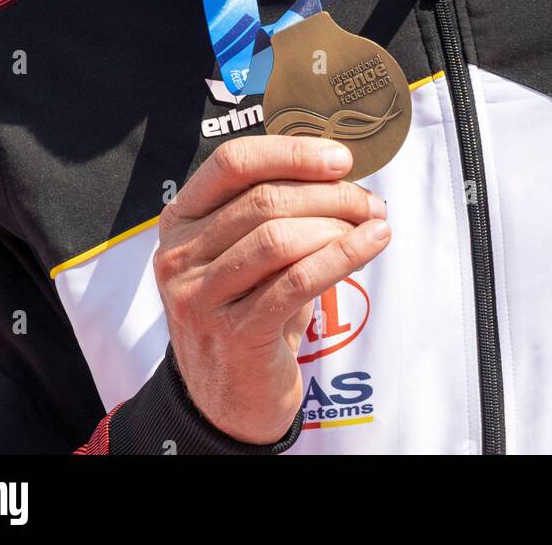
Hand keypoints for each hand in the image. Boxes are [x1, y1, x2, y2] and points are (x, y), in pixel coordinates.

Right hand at [153, 134, 390, 443]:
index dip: (290, 152)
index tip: (340, 158)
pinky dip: (343, 256)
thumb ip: (272, 209)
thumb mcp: (243, 253)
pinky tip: (371, 246)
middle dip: (329, 193)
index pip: (232, 163)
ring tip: (371, 225)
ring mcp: (200, 297)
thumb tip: (339, 171)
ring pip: (279, 238)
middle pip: (264, 200)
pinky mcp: (235, 334)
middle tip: (369, 202)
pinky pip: (297, 281)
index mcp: (180, 219)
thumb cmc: (247, 309)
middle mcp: (179, 256)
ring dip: (337, 225)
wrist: (228, 399)